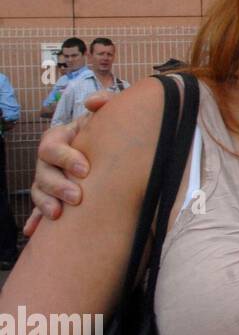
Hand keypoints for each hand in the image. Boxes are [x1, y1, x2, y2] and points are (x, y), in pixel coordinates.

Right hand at [21, 93, 109, 235]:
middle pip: (42, 172)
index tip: (85, 169)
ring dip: (45, 204)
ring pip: (39, 191)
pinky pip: (39, 209)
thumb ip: (105, 102)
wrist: (110, 145)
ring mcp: (48, 178)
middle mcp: (49, 159)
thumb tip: (92, 103)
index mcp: (59, 138)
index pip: (51, 146)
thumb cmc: (106, 129)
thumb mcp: (106, 114)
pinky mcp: (52, 196)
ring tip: (58, 215)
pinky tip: (33, 232)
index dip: (65, 157)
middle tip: (76, 197)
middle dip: (57, 185)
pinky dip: (35, 220)